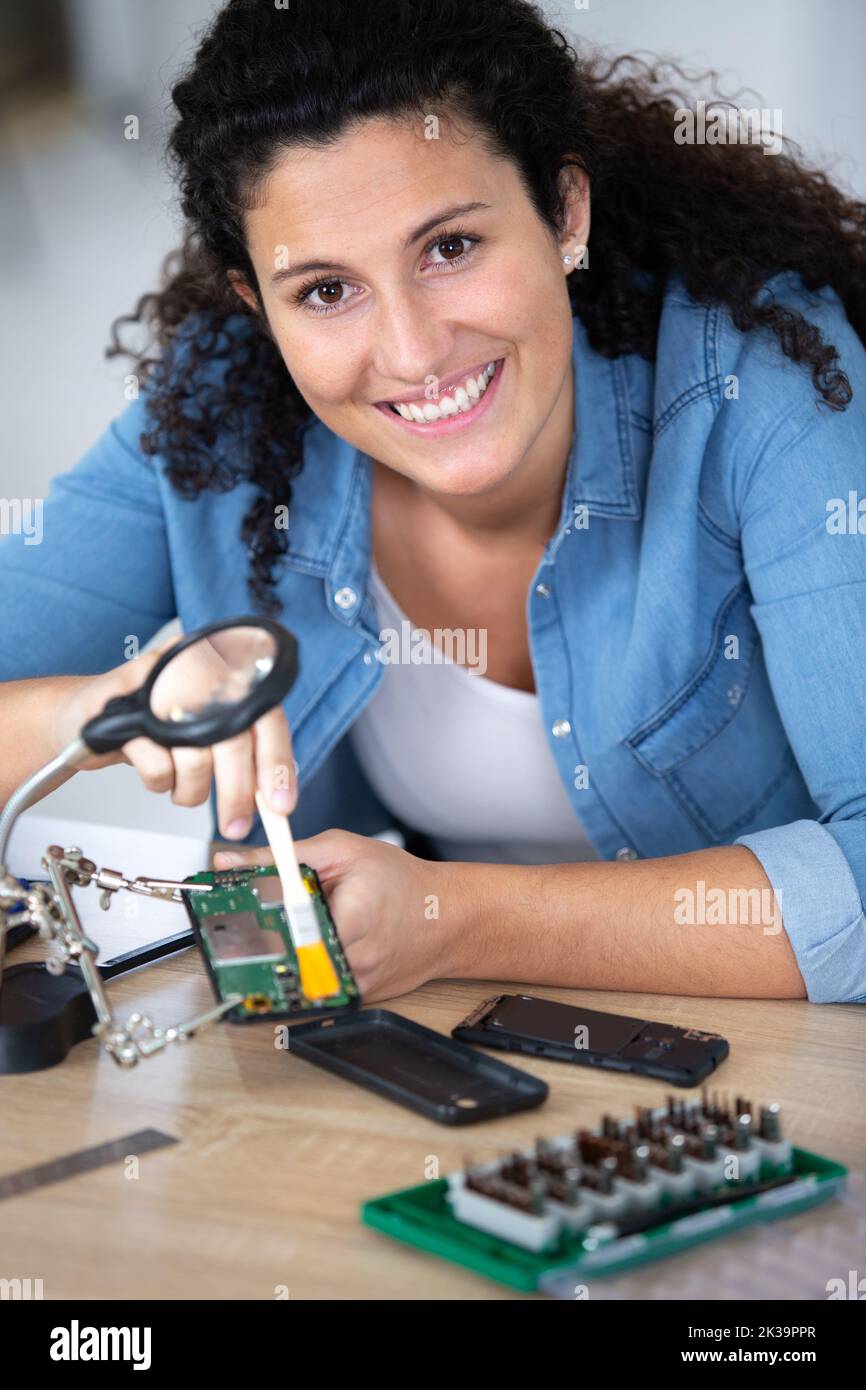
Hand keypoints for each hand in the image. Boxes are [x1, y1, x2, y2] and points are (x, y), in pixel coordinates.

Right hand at [51, 636, 296, 838]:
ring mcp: (161, 689)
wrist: (90, 712)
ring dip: (190, 790)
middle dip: (236, 795)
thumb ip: (244, 756)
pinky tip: (152, 766)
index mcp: (228, 677)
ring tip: (180, 785)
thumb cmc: (156, 723)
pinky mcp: (125, 708)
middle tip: (235, 825)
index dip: (277, 764)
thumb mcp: (208, 734)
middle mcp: (200, 673)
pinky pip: (158, 765)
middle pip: (233, 743)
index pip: (267, 719)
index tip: (281, 804)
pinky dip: (158, 781)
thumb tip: (274, 797)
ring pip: (196, 759)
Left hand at [214, 830, 457, 1000]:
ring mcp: (355, 987)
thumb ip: (281, 856)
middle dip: (254, 945)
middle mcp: (353, 962)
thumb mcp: (342, 851)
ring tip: (259, 941)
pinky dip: (298, 973)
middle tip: (232, 931)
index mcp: (351, 920)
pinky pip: (314, 990)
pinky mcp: (355, 999)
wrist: (447, 918)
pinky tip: (291, 955)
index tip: (224, 918)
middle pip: (283, 960)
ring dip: (274, 961)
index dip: (248, 923)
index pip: (283, 928)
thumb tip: (228, 861)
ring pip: (295, 981)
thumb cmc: (401, 882)